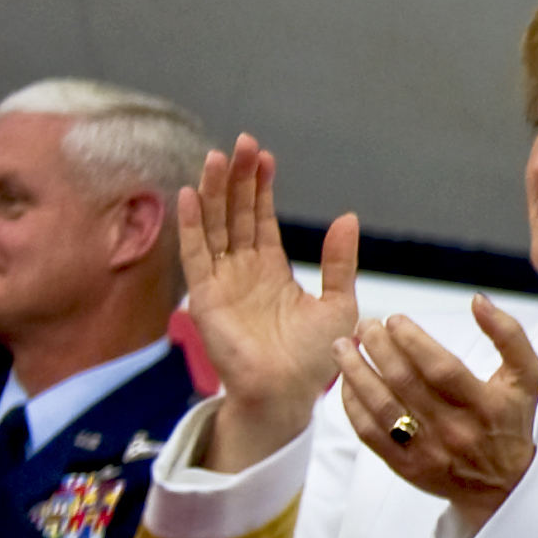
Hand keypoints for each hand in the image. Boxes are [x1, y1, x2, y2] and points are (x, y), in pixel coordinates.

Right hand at [179, 138, 359, 473]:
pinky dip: (192, 225)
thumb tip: (347, 217)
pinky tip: (189, 195)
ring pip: (214, 226)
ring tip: (217, 158)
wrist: (288, 394)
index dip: (261, 187)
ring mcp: (221, 281)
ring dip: (212, 192)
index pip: (261, 218)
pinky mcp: (205, 296)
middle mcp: (242, 270)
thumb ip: (340, 261)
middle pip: (234, 214)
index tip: (264, 156)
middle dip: (237, 179)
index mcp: (271, 269)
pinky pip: (196, 254)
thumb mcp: (338, 302)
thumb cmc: (314, 358)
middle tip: (241, 143)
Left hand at [335, 297, 537, 532]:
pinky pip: (369, 432)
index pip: (441, 368)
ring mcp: (427, 450)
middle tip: (365, 326)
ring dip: (356, 372)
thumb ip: (509, 335)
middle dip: (377, 347)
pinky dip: (353, 404)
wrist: (502, 484)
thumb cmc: (510, 423)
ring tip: (344, 347)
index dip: (412, 340)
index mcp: (484, 405)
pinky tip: (348, 382)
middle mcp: (455, 429)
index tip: (395, 320)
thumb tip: (479, 302)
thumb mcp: (527, 377)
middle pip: (405, 382)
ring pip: (381, 406)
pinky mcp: (406, 465)